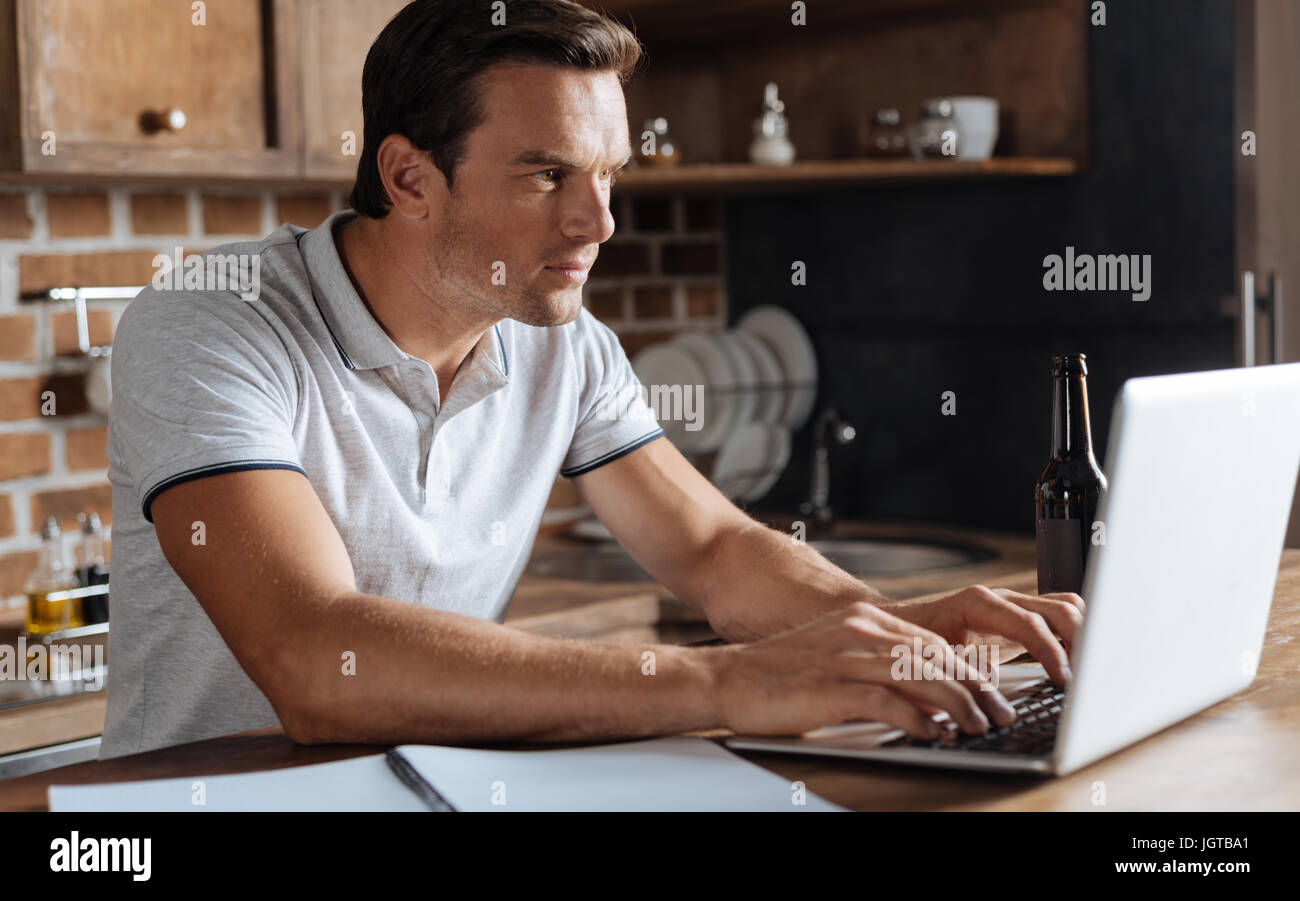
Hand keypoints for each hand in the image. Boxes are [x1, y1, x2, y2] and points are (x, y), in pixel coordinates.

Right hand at [710, 601, 1020, 738]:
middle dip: (977, 688)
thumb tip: (925, 690)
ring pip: (922, 677)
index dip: (970, 668)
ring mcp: (847, 658)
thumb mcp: (836, 654)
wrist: (728, 678)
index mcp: (863, 619)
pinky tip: (935, 735)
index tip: (992, 691)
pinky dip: (919, 720)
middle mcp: (860, 631)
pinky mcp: (833, 687)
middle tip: (1000, 713)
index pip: (933, 642)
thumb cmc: (780, 674)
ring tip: (979, 727)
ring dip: (959, 706)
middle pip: (937, 657)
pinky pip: (889, 702)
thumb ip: (877, 663)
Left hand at [877, 586, 1083, 687]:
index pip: (1029, 622)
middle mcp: (1001, 600)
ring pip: (1067, 608)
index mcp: (978, 604)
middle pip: (1060, 608)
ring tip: (1091, 673)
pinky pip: (1061, 617)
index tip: (1064, 680)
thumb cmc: (908, 644)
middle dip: (1081, 642)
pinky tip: (1080, 664)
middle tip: (1088, 679)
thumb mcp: (929, 660)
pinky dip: (1077, 636)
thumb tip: (984, 696)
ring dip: (1084, 637)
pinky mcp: (1022, 620)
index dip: (1051, 652)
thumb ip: (958, 673)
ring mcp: (1014, 606)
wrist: (895, 626)